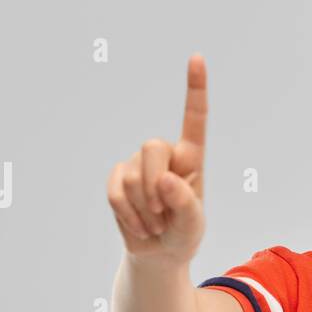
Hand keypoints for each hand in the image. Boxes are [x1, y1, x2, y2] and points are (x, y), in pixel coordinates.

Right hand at [106, 54, 208, 263]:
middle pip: (151, 149)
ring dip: (145, 211)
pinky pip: (115, 193)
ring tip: (156, 223)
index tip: (197, 57)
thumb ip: (186, 204)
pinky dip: (128, 216)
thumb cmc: (184, 234)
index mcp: (191, 158)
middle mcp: (164, 154)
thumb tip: (166, 179)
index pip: (194, 118)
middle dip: (156, 188)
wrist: (159, 254)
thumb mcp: (193, 225)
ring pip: (132, 177)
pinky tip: (139, 226)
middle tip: (166, 216)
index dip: (195, 88)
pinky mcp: (117, 179)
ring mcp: (137, 165)